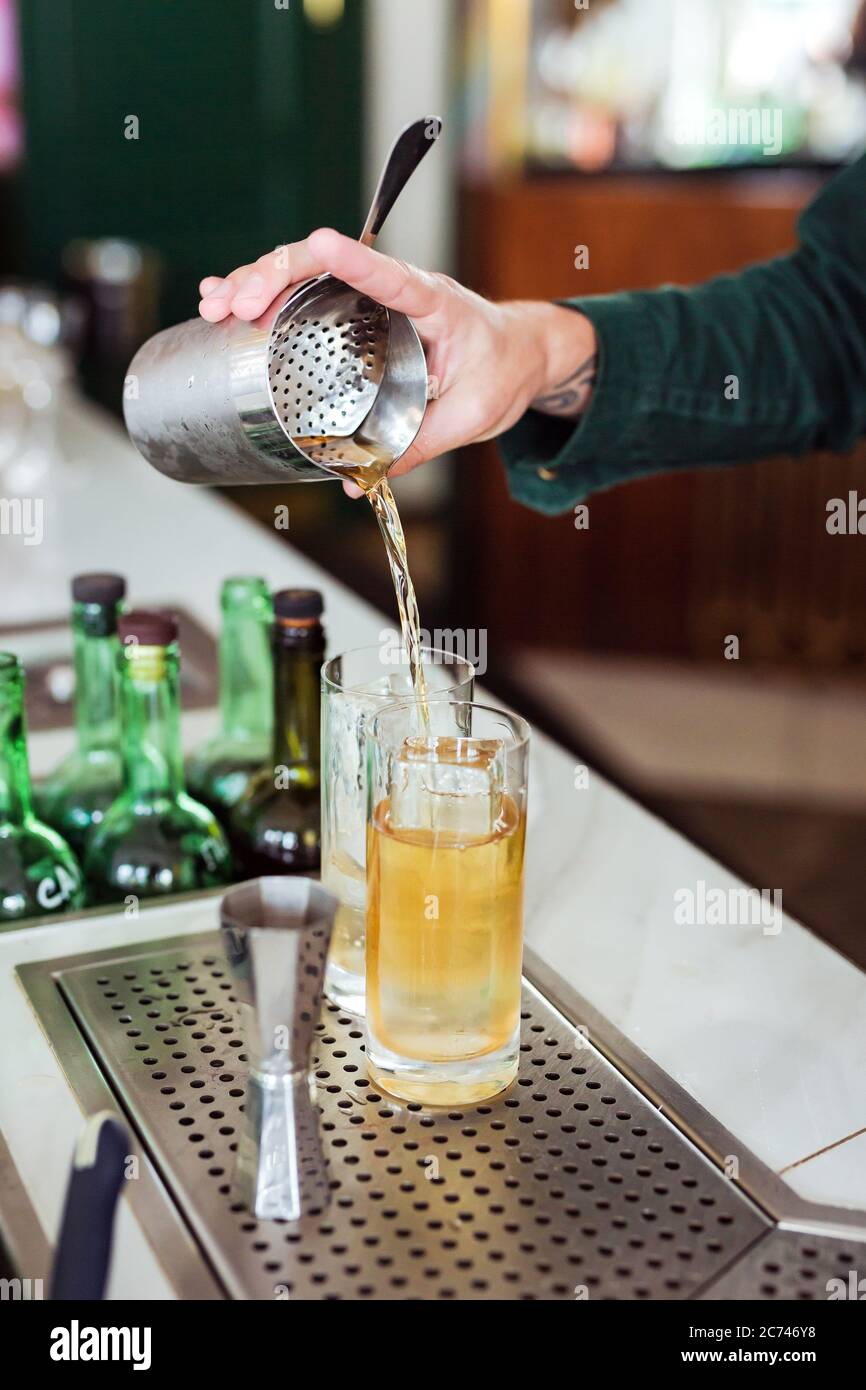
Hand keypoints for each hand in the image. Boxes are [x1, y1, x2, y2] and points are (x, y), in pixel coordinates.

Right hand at [199, 231, 596, 493]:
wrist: (523, 352)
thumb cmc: (503, 372)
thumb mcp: (471, 416)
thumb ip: (418, 445)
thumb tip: (359, 481)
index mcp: (434, 304)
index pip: (391, 275)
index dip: (355, 259)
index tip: (320, 242)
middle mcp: (397, 290)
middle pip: (328, 266)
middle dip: (277, 276)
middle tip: (239, 303)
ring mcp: (373, 297)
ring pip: (307, 275)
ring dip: (257, 283)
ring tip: (216, 304)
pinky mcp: (359, 313)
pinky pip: (307, 296)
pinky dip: (265, 300)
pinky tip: (226, 308)